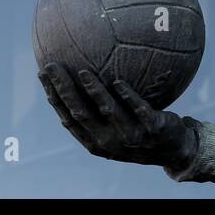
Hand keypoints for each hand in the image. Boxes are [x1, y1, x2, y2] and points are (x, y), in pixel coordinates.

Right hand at [38, 62, 196, 170]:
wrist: (172, 149)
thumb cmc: (136, 132)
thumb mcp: (114, 127)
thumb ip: (97, 107)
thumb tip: (80, 70)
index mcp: (94, 141)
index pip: (67, 118)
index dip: (53, 96)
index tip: (42, 74)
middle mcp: (109, 141)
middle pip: (80, 113)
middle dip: (64, 89)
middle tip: (53, 65)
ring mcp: (130, 136)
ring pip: (108, 111)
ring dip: (94, 91)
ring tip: (83, 71)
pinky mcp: (151, 129)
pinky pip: (138, 109)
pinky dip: (127, 95)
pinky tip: (118, 81)